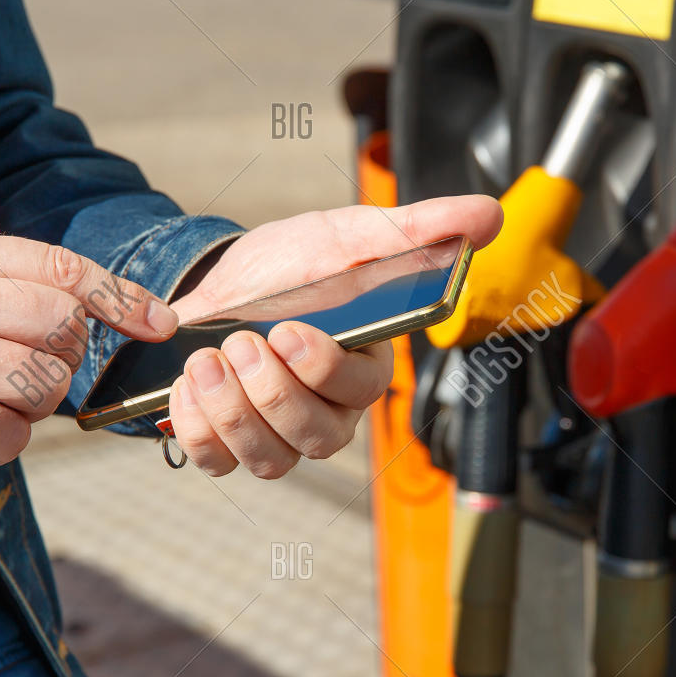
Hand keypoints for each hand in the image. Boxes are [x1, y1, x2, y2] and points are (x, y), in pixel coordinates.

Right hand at [0, 225, 177, 487]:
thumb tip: (89, 311)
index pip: (60, 266)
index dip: (121, 297)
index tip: (160, 324)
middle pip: (65, 326)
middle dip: (62, 360)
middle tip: (18, 377)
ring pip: (47, 383)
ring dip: (31, 408)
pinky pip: (13, 435)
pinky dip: (0, 445)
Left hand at [167, 195, 501, 478]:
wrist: (222, 280)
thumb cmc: (296, 266)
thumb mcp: (351, 235)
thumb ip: (420, 229)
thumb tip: (488, 216)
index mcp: (364, 367)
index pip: (362, 390)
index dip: (325, 371)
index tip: (289, 332)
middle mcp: (328, 412)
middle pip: (316, 437)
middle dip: (271, 392)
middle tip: (239, 340)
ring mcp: (279, 436)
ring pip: (269, 459)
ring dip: (232, 412)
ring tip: (206, 360)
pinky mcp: (230, 445)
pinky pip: (216, 460)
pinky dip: (197, 429)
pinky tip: (188, 384)